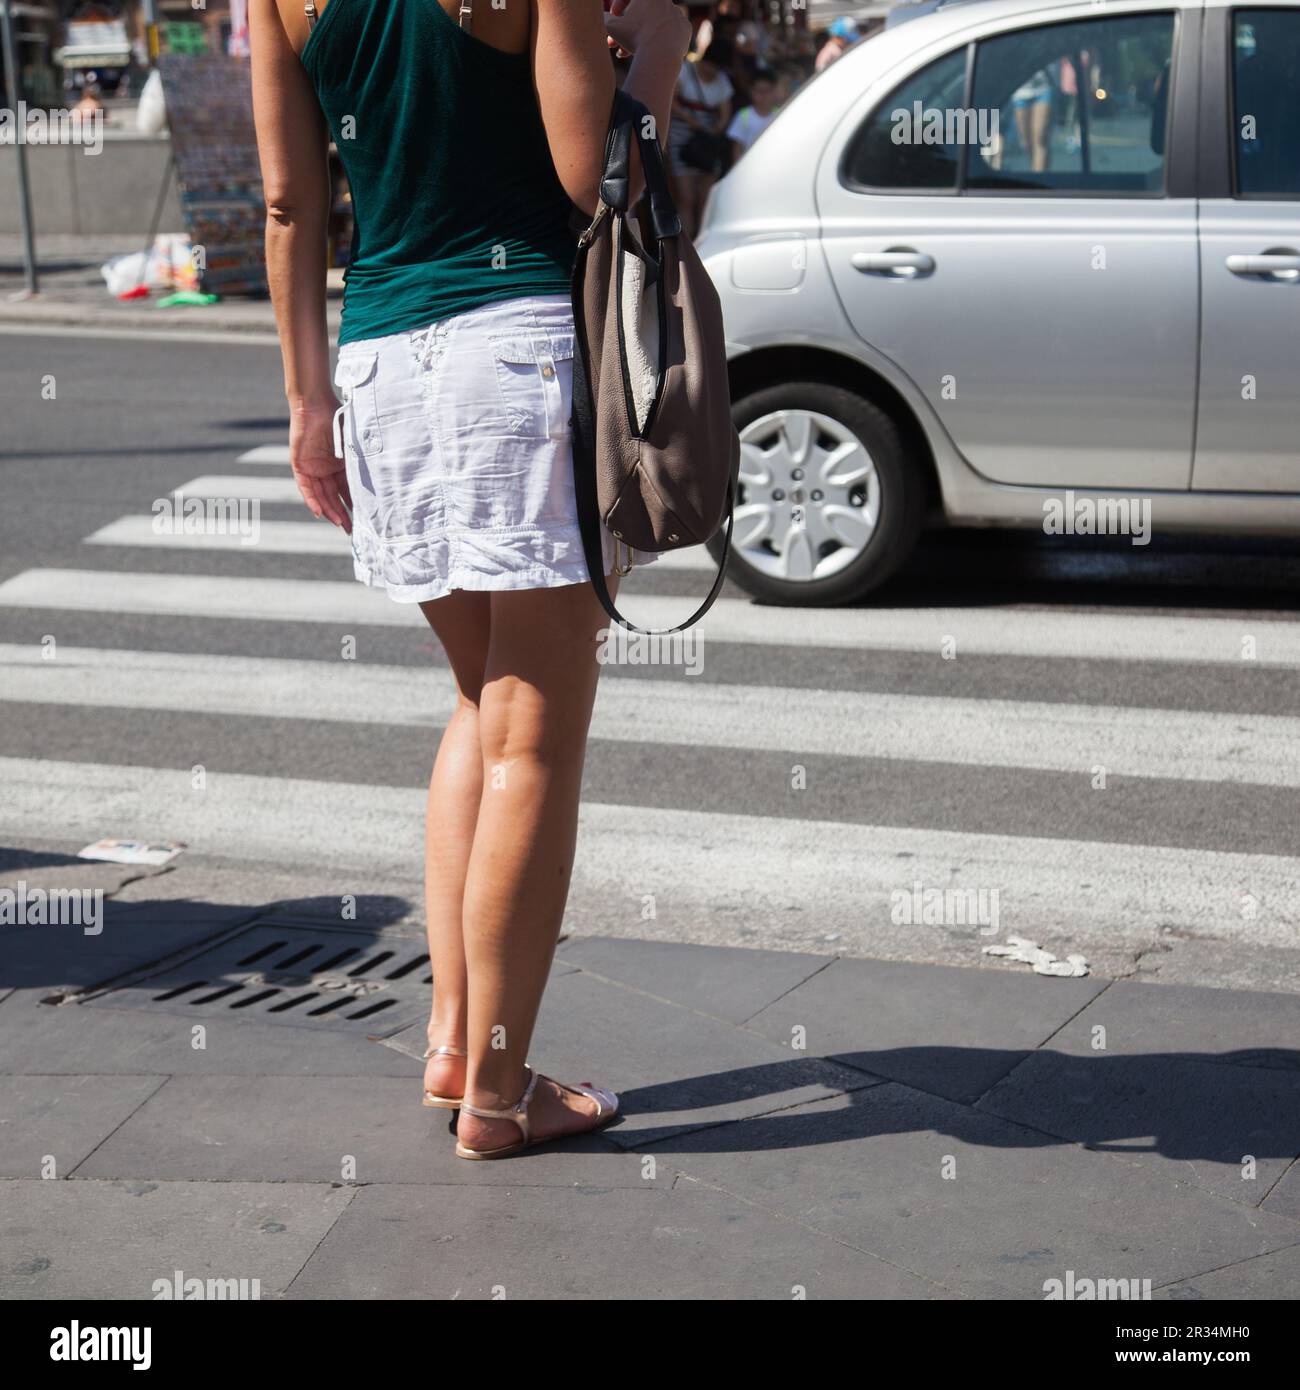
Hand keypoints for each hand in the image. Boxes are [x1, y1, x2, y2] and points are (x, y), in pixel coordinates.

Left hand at [289, 398, 351, 531]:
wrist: (315, 404)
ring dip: (330, 511)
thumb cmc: (337, 419)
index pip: (348, 490)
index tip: (364, 519)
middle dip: (343, 514)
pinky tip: (320, 513)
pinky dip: (313, 500)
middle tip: (352, 530)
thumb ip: (360, 463)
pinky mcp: (300, 466)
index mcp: (341, 465)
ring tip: (339, 524)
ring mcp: (313, 469)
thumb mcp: (353, 446)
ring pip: (321, 496)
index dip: (355, 505)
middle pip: (335, 497)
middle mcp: (327, 470)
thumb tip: (380, 481)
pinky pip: (306, 488)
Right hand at [605, 0, 690, 61]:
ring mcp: (677, 13)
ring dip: (642, 37)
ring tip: (632, 52)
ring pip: (655, 25)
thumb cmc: (634, 38)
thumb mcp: (611, 26)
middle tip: (619, 40)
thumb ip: (603, 18)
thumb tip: (597, 16)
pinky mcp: (685, 28)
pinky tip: (650, 52)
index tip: (614, 16)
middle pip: (643, 13)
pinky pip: (669, 35)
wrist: (660, 54)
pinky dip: (658, 43)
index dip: (619, 4)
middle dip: (629, 27)